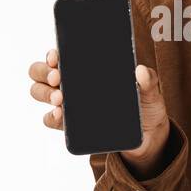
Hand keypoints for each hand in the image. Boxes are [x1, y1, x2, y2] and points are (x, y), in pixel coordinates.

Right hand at [28, 48, 171, 175]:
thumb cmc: (144, 106)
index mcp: (86, 68)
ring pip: (40, 92)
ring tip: (59, 98)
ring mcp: (69, 104)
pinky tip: (59, 115)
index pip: (60, 56)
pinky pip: (50, 120)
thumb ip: (149, 80)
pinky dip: (51, 117)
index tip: (56, 56)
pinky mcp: (71, 126)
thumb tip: (140, 71)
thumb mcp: (150, 92)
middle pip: (42, 72)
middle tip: (58, 78)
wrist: (147, 136)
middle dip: (44, 72)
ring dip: (44, 93)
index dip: (52, 54)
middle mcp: (72, 83)